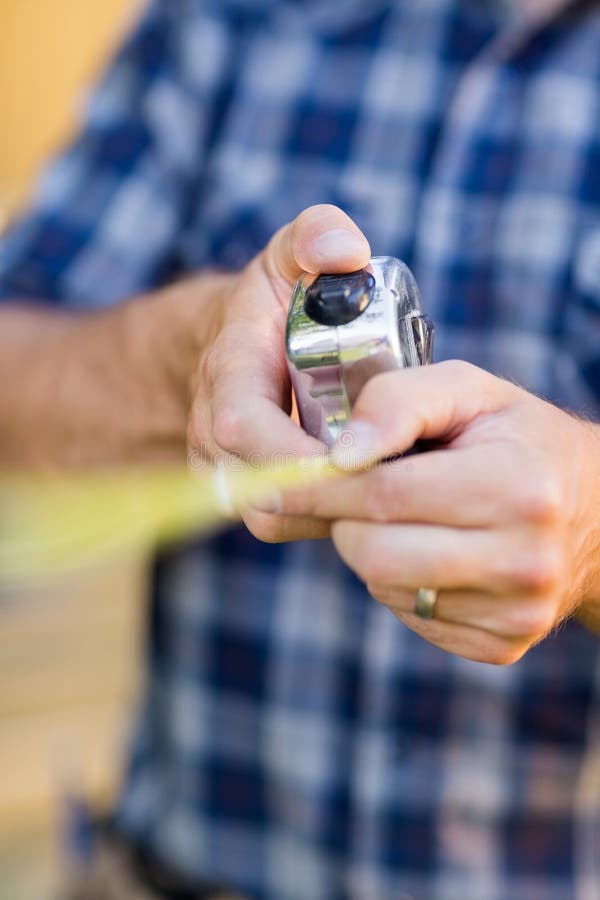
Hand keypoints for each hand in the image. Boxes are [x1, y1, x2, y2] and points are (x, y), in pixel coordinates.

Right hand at [186, 204, 370, 541]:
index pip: (243, 430)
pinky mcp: (249, 498)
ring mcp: (227, 473)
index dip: (296, 453)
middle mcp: (214, 436)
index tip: (361, 453)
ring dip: (335, 509)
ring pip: (277, 519)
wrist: (237, 349)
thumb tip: (346, 249)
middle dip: (333, 491)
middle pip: (264, 491)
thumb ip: (315, 236)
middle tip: (397, 476)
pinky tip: (372, 495)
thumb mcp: (290, 257)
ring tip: (389, 483)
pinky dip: (332, 517)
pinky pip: (289, 525)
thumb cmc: (270, 303)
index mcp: (226, 377)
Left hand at [272, 360, 599, 662]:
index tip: (267, 481)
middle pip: (375, 553)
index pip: (386, 495)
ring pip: (385, 587)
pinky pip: (411, 615)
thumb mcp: (468, 390)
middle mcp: (525, 560)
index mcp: (517, 486)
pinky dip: (400, 580)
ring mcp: (516, 612)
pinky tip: (430, 549)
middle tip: (347, 492)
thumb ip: (399, 400)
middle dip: (341, 519)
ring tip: (403, 514)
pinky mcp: (502, 644)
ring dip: (370, 548)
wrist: (591, 509)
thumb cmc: (515, 437)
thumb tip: (340, 455)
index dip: (316, 487)